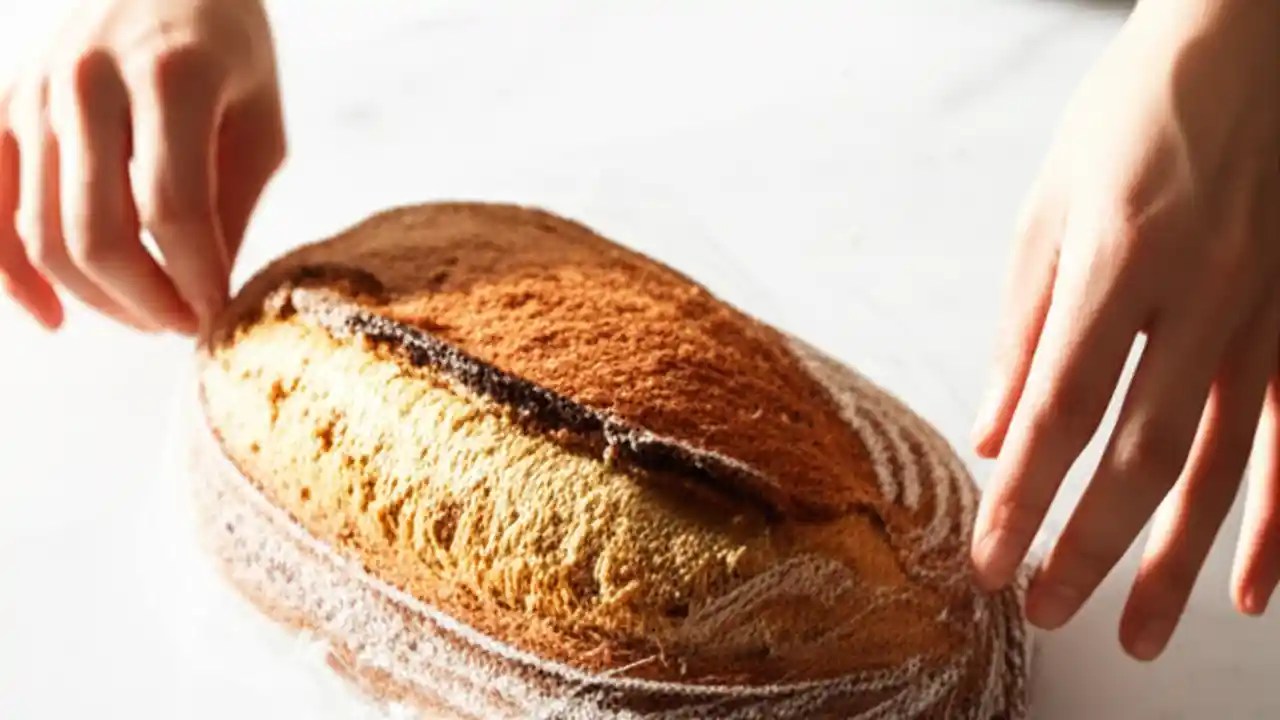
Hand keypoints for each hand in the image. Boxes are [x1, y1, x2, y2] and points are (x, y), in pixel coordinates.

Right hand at [0, 0, 284, 332]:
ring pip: (42, 232)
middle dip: (145, 300)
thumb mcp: (258, 119)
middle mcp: (88, 80)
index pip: (172, 209)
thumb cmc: (227, 50)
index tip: (220, 316)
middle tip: (185, 325)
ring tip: (148, 316)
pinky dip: (11, 273)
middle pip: (96, 231)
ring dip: (97, 296)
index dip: (195, 280)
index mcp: (170, 75)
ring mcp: (35, 93)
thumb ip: (231, 204)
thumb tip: (205, 295)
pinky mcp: (5, 107)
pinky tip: (52, 316)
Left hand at [970, 0, 1278, 659]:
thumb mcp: (1050, 207)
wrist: (1253, 39)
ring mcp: (1271, 309)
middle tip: (1047, 612)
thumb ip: (1023, 328)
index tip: (989, 561)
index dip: (1021, 500)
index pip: (1060, 411)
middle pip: (1140, 454)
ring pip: (1224, 464)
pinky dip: (1278, 520)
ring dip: (1176, 558)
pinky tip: (1250, 586)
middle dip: (1089, 545)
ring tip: (1138, 632)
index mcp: (1119, 258)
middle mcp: (1203, 292)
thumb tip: (995, 434)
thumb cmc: (1133, 114)